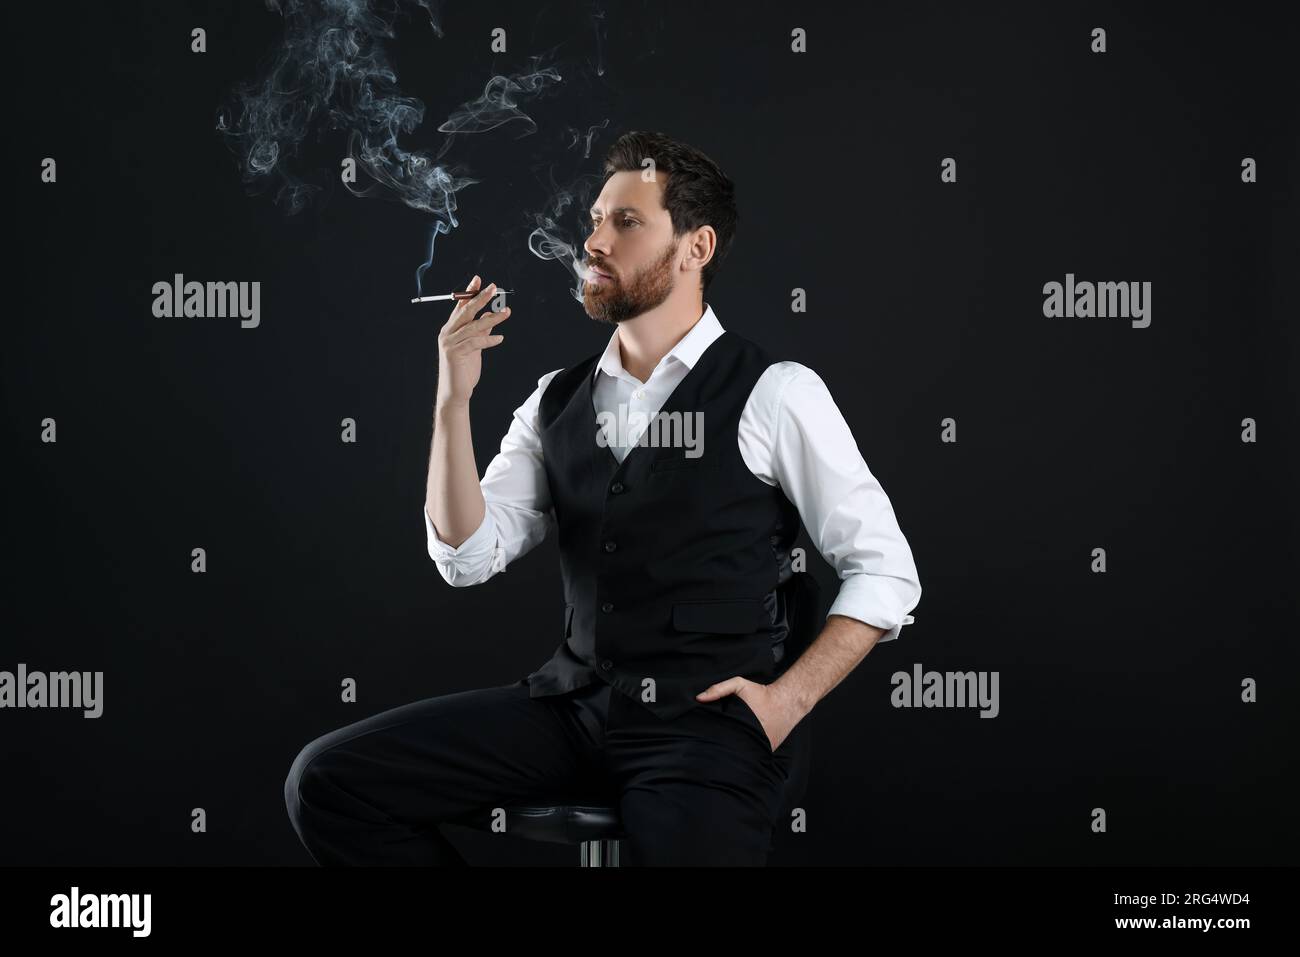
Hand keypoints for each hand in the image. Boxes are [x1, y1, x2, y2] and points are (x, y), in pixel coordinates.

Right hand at [436, 275, 511, 405]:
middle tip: (493, 287)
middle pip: (465, 311)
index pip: (460, 307)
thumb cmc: (464, 370)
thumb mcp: (475, 347)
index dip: (469, 292)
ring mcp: (449, 343)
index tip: (478, 280)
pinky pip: (474, 343)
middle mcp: (447, 333)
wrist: (455, 392)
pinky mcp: (455, 354)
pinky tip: (500, 339)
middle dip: (480, 297)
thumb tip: (490, 316)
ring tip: (507, 312)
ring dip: (492, 318)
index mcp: (451, 329)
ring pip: (473, 326)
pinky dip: (488, 340)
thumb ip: (481, 331)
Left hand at [695, 677, 800, 751]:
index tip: (703, 737)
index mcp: (739, 723)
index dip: (709, 737)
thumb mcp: (739, 685)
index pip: (718, 736)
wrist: (786, 703)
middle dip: (718, 747)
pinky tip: (738, 753)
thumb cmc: (760, 693)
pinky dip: (746, 755)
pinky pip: (752, 756)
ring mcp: (759, 747)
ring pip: (740, 754)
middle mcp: (749, 738)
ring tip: (722, 754)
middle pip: (727, 747)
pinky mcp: (766, 751)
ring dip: (732, 753)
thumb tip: (698, 698)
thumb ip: (718, 689)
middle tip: (709, 748)